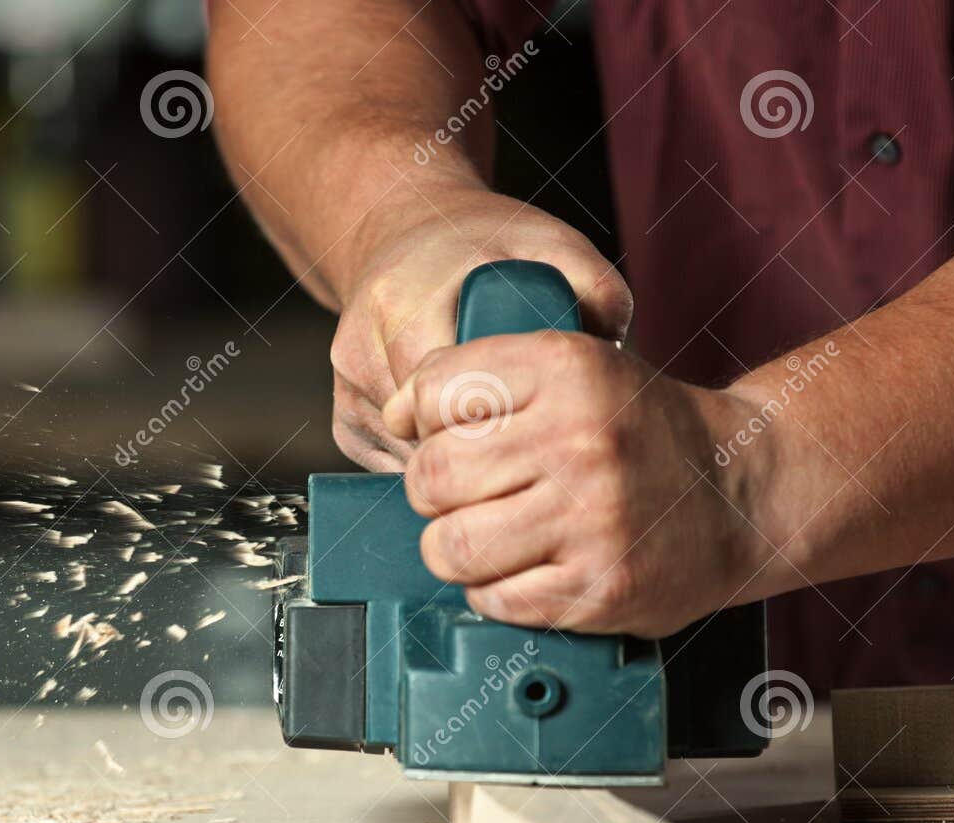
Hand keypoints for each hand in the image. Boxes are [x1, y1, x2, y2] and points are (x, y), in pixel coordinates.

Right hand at [329, 186, 631, 469]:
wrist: (407, 227)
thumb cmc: (483, 242)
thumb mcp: (548, 242)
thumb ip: (593, 288)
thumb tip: (611, 355)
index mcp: (406, 299)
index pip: (442, 396)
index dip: (495, 423)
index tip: (537, 427)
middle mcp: (361, 344)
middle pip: (421, 436)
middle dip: (478, 449)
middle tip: (531, 444)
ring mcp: (346, 384)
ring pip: (404, 458)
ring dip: (455, 461)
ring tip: (501, 436)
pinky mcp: (343, 414)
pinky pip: (388, 464)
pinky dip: (431, 463)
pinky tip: (464, 439)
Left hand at [382, 330, 771, 636]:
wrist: (741, 490)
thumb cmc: (639, 430)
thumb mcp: (576, 369)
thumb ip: (483, 376)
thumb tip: (393, 413)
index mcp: (569, 368)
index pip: (434, 390)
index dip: (425, 418)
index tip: (448, 434)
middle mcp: (580, 440)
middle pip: (432, 474)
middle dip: (434, 491)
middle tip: (469, 494)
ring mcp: (592, 519)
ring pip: (450, 546)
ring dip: (456, 548)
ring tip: (490, 536)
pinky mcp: (598, 588)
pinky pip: (492, 599)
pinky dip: (495, 591)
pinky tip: (528, 569)